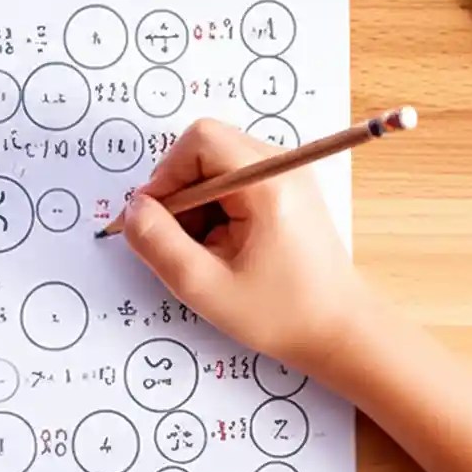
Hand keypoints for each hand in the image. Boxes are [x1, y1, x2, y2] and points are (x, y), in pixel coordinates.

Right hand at [123, 118, 366, 376]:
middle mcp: (282, 165)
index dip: (166, 176)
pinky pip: (234, 178)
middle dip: (180, 191)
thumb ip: (158, 243)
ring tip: (207, 250)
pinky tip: (223, 245)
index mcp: (268, 182)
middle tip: (183, 240)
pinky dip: (215, 207)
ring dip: (196, 202)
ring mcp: (287, 174)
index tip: (156, 220)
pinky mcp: (286, 189)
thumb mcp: (204, 286)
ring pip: (216, 163)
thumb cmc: (280, 313)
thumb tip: (133, 209)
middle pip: (206, 147)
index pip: (200, 141)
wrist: (338, 329)